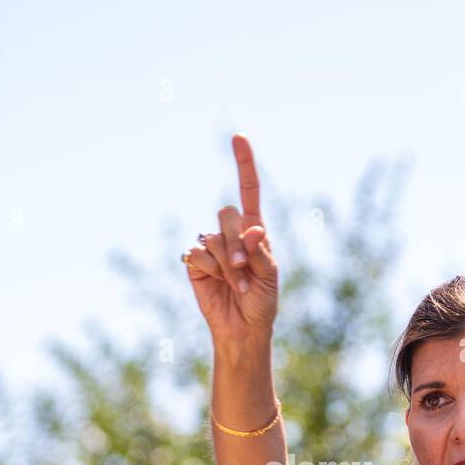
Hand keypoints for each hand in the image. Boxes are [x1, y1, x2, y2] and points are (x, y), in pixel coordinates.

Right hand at [183, 133, 278, 342]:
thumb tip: (253, 229)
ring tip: (237, 284)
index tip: (238, 138)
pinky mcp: (195, 263)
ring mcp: (212, 247)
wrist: (243, 327)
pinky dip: (210, 269)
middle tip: (244, 268)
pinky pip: (198, 253)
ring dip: (227, 263)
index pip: (248, 191)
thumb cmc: (262, 300)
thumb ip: (260, 251)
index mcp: (254, 231)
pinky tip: (218, 284)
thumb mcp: (269, 275)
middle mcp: (232, 234)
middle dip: (236, 241)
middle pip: (227, 213)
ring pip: (213, 237)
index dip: (244, 164)